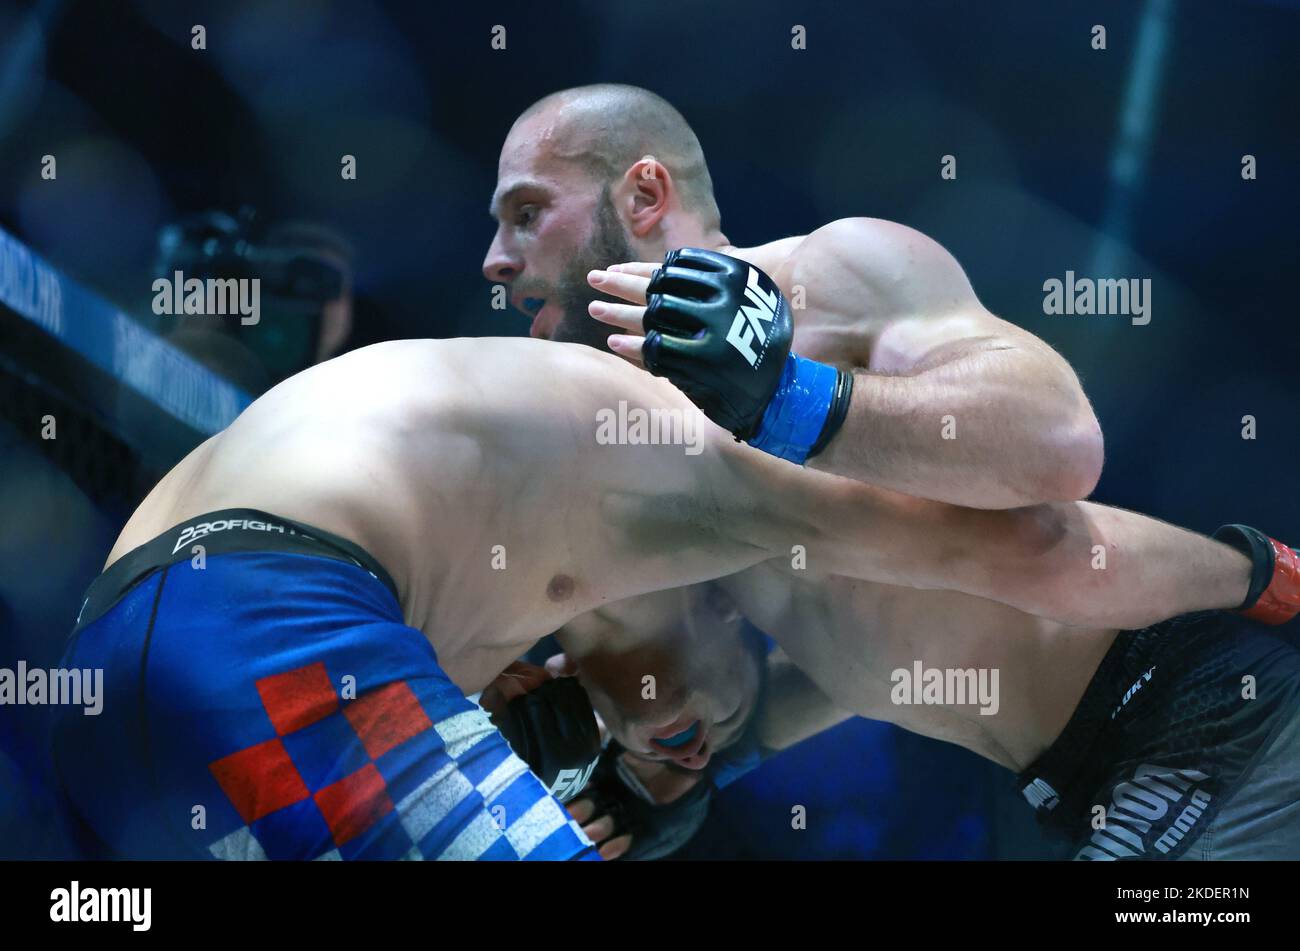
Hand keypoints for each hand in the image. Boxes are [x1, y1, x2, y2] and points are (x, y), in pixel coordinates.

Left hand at [588, 248, 849, 463]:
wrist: (782, 389)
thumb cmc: (759, 342)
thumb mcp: (748, 301)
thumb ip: (712, 286)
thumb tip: (658, 270)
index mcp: (734, 278)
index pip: (674, 267)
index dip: (640, 268)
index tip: (617, 269)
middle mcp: (722, 301)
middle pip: (658, 288)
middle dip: (621, 285)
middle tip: (594, 279)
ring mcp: (712, 333)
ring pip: (652, 318)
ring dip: (618, 313)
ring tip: (594, 309)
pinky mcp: (702, 365)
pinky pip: (657, 351)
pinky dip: (633, 347)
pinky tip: (613, 342)